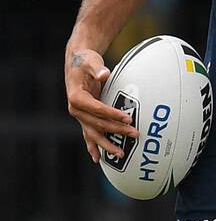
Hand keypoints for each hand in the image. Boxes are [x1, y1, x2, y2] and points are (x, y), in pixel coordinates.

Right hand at [65, 46, 137, 163]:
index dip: (112, 114)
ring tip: (120, 154)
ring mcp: (79, 115)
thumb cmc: (86, 61)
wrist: (76, 63)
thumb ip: (98, 68)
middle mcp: (75, 109)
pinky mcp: (84, 117)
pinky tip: (98, 159)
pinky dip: (92, 146)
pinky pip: (88, 134)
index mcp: (76, 97)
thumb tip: (104, 74)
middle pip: (97, 123)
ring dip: (106, 144)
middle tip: (134, 133)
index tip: (128, 118)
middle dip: (116, 130)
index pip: (97, 109)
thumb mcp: (91, 61)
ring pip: (93, 133)